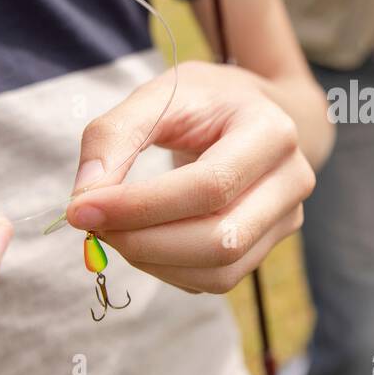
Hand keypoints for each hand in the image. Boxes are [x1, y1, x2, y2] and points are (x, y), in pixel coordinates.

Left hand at [65, 61, 314, 293]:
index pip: (210, 186)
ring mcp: (287, 219)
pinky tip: (142, 240)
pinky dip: (167, 270)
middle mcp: (292, 180)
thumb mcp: (159, 94)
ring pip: (220, 271)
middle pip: (221, 240)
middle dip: (144, 242)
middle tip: (90, 227)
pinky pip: (216, 280)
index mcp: (272, 132)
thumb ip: (114, 136)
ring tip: (113, 232)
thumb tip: (84, 198)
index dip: (142, 206)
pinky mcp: (268, 246)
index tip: (81, 208)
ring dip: (153, 262)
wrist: (252, 114)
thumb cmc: (204, 102)